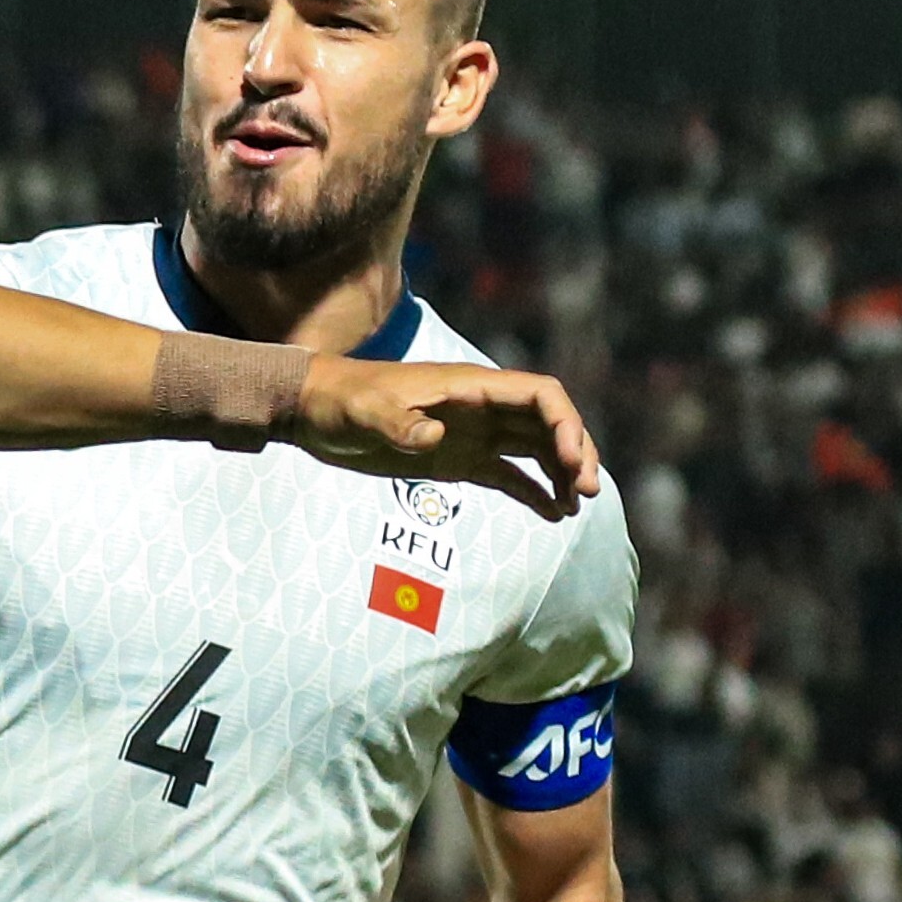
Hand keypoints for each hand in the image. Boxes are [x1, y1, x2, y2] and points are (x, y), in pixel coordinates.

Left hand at [294, 356, 601, 519]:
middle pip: (548, 423)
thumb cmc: (340, 401)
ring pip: (534, 449)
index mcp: (471, 386)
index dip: (566, 423)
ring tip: (576, 507)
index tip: (572, 460)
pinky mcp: (457, 459)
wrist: (314, 410)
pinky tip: (553, 515)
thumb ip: (398, 423)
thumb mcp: (364, 410)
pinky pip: (507, 474)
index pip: (540, 395)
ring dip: (561, 473)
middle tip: (587, 492)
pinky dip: (532, 492)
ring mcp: (472, 433)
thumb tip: (433, 438)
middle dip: (576, 452)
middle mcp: (482, 408)